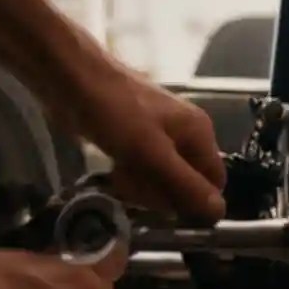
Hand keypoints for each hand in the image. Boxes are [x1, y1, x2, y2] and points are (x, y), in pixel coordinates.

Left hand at [74, 66, 226, 222]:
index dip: (194, 202)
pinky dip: (130, 174)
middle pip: (187, 182)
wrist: (67, 74)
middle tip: (134, 189)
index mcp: (199, 133)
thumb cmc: (114, 112)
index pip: (213, 183)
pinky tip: (113, 170)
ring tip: (119, 177)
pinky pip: (143, 166)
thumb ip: (186, 185)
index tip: (164, 209)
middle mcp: (186, 133)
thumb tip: (220, 213)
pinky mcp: (135, 135)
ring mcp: (160, 133)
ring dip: (142, 186)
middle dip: (161, 193)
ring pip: (162, 177)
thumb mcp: (152, 154)